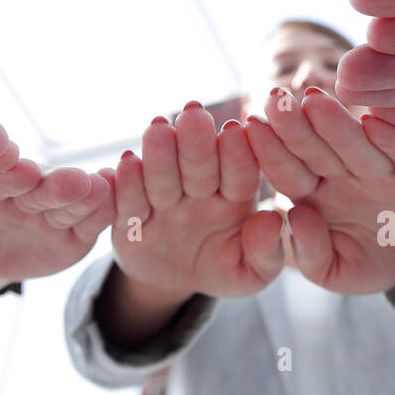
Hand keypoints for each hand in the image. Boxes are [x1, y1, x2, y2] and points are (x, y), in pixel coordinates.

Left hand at [0, 161, 113, 280]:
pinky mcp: (73, 234)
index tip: (21, 170)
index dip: (8, 174)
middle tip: (75, 180)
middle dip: (56, 185)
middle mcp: (21, 193)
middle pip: (40, 188)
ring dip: (85, 196)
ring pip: (69, 203)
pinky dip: (105, 212)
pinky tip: (117, 197)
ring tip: (103, 189)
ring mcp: (49, 211)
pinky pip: (90, 223)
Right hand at [110, 106, 284, 304]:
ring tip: (159, 129)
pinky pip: (126, 202)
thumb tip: (271, 221)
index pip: (239, 172)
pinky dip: (124, 186)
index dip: (237, 153)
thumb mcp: (249, 274)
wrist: (173, 282)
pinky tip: (122, 167)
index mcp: (234, 194)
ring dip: (159, 154)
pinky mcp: (128, 218)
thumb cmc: (221, 268)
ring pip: (161, 176)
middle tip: (194, 113)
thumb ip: (266, 253)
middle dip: (196, 141)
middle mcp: (197, 189)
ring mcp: (162, 200)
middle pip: (198, 166)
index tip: (235, 132)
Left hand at [244, 88, 394, 297]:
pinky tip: (374, 120)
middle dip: (294, 124)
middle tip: (273, 98)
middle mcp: (345, 171)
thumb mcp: (337, 271)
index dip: (270, 149)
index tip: (249, 127)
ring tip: (314, 100)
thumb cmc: (374, 258)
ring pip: (357, 144)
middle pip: (316, 147)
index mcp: (315, 190)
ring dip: (337, 123)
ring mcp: (385, 167)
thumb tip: (295, 216)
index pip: (288, 169)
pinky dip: (394, 138)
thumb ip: (310, 254)